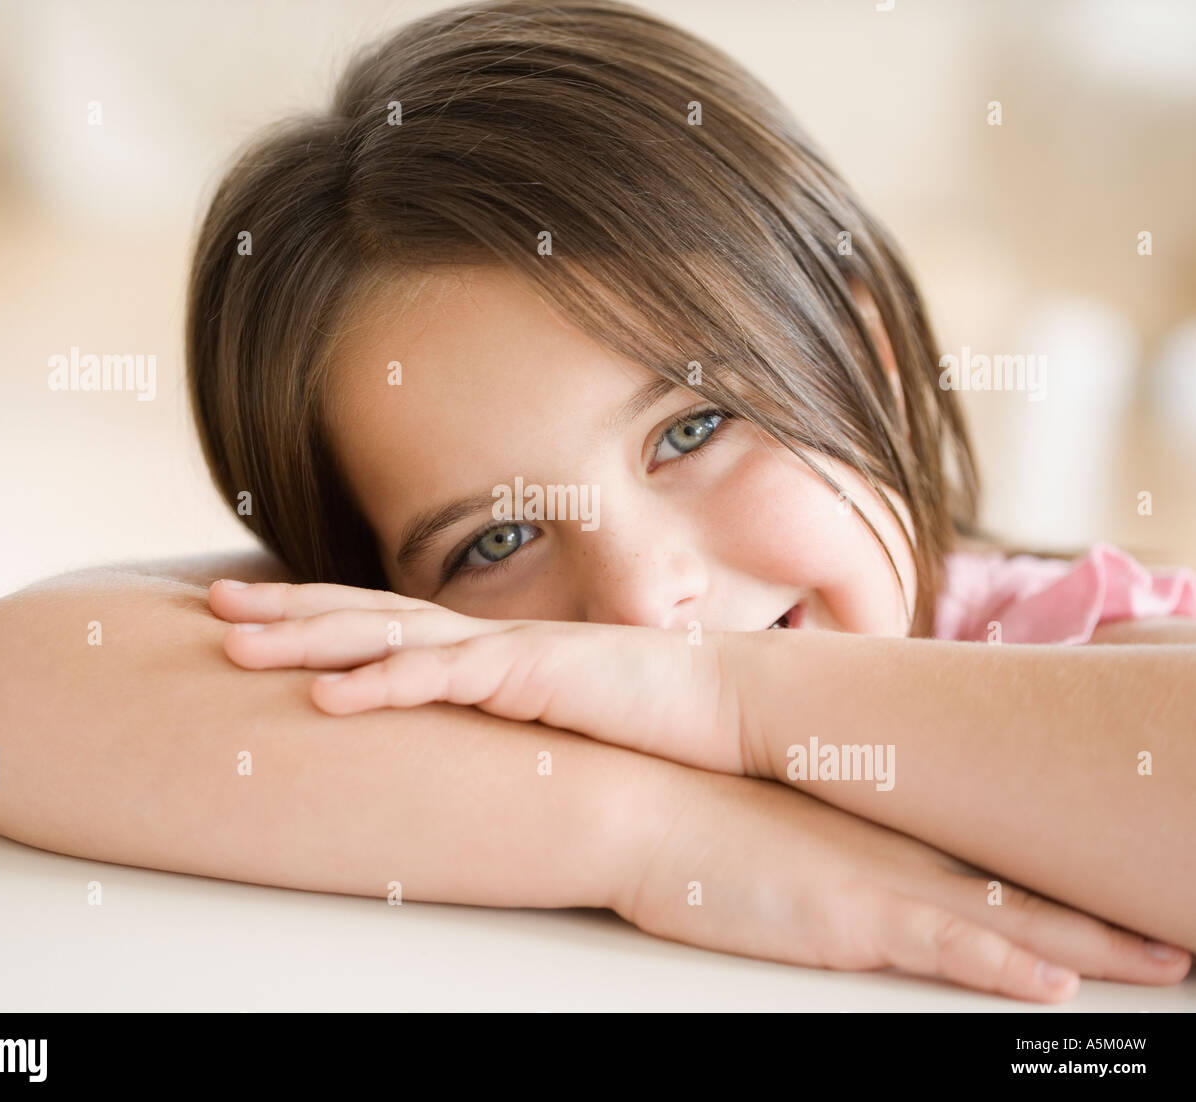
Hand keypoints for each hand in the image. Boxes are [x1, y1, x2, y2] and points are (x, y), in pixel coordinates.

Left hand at [207, 579, 761, 775]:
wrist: (725, 705)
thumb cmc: (647, 714)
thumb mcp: (557, 712)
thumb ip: (506, 712)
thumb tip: (465, 735)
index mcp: (485, 644)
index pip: (384, 621)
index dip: (316, 613)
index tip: (256, 612)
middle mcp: (483, 635)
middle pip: (366, 614)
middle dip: (284, 609)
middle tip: (211, 606)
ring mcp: (503, 648)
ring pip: (386, 636)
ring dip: (307, 639)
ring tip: (235, 644)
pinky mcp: (531, 674)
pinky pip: (443, 679)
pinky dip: (380, 685)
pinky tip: (324, 697)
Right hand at [621, 769, 1192, 1001]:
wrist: (643, 798)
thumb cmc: (697, 810)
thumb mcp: (776, 817)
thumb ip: (824, 831)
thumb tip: (840, 846)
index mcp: (884, 826)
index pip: (995, 854)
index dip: (1064, 876)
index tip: (1116, 885)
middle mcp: (898, 849)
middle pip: (1027, 887)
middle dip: (1107, 913)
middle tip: (1178, 932)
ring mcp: (878, 881)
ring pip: (1012, 920)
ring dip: (1095, 945)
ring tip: (1166, 960)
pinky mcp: (847, 916)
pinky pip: (944, 949)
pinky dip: (1005, 968)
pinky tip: (1055, 985)